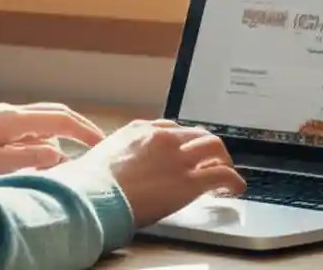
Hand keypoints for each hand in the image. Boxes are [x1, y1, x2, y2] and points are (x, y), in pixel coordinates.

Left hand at [0, 102, 105, 183]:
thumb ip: (27, 158)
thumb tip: (58, 153)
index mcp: (12, 119)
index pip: (60, 119)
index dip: (85, 131)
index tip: (103, 145)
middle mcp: (9, 113)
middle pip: (54, 113)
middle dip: (79, 126)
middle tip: (98, 145)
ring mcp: (0, 118)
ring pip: (42, 121)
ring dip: (62, 133)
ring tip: (76, 152)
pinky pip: (28, 129)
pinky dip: (45, 138)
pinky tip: (45, 155)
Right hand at [48, 120, 245, 227]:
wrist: (94, 195)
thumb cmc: (87, 182)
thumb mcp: (97, 157)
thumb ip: (111, 157)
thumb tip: (105, 168)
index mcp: (138, 130)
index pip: (169, 128)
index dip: (180, 140)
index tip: (182, 149)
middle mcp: (162, 138)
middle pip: (195, 133)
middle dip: (206, 146)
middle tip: (210, 159)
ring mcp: (177, 158)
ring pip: (214, 146)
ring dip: (222, 158)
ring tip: (224, 172)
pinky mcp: (189, 181)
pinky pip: (222, 175)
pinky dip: (233, 181)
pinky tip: (235, 189)